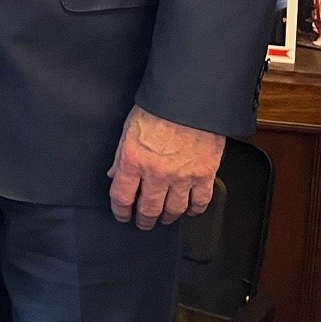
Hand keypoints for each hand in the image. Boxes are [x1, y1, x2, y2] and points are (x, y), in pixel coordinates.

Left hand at [107, 105, 223, 228]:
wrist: (190, 99)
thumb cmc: (158, 108)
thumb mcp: (129, 128)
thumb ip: (121, 156)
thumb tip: (115, 175)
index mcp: (134, 160)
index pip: (122, 196)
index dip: (120, 211)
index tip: (122, 215)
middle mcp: (157, 173)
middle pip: (148, 209)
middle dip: (143, 220)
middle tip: (143, 222)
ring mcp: (183, 176)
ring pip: (174, 210)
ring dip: (167, 217)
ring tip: (164, 217)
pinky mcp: (205, 174)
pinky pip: (200, 202)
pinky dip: (194, 210)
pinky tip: (189, 209)